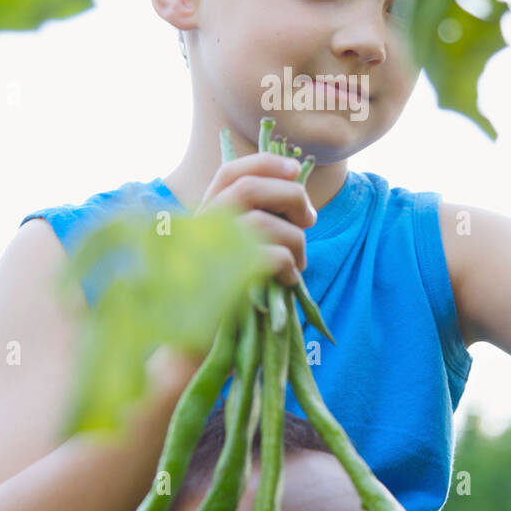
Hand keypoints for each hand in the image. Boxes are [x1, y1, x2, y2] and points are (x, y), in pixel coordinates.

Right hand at [196, 150, 316, 286]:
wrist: (200, 346)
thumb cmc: (228, 295)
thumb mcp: (239, 249)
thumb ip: (259, 220)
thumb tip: (300, 202)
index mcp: (205, 216)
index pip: (230, 173)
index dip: (265, 163)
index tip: (296, 168)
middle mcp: (201, 228)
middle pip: (249, 189)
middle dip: (290, 196)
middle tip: (309, 219)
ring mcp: (209, 254)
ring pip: (264, 223)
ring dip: (295, 240)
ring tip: (299, 261)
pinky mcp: (225, 281)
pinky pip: (272, 256)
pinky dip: (289, 265)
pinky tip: (289, 279)